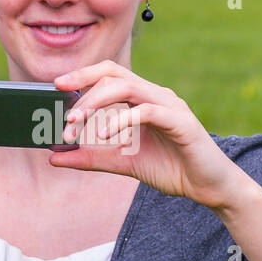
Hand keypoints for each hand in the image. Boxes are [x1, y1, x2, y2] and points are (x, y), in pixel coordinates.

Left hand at [48, 60, 245, 209]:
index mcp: (142, 98)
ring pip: (127, 87)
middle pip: (114, 73)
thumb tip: (54, 156)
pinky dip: (121, 120)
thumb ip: (90, 158)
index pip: (109, 75)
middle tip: (62, 109)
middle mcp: (155, 94)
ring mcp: (169, 105)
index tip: (56, 86)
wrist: (207, 187)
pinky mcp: (181, 121)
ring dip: (96, 102)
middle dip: (84, 84)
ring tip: (75, 123)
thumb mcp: (121, 163)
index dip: (82, 75)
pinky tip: (103, 136)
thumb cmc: (170, 168)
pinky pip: (146, 111)